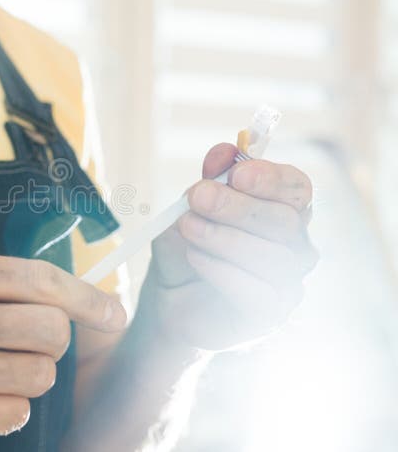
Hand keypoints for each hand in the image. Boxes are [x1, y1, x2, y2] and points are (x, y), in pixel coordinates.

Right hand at [0, 249, 126, 450]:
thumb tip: (54, 292)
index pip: (41, 280)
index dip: (87, 297)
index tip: (112, 312)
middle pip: (52, 333)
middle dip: (52, 338)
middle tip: (29, 340)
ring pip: (40, 378)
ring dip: (26, 374)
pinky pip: (13, 415)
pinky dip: (2, 407)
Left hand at [146, 143, 317, 350]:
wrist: (169, 294)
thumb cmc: (187, 244)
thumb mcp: (188, 207)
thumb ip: (209, 180)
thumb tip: (225, 151)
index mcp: (282, 209)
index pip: (297, 187)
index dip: (271, 178)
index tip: (236, 174)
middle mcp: (295, 245)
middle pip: (284, 220)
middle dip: (237, 206)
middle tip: (197, 197)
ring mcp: (287, 282)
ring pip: (273, 257)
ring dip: (224, 238)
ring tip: (188, 227)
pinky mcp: (270, 314)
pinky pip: (260, 294)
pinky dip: (224, 272)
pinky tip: (196, 258)